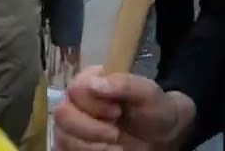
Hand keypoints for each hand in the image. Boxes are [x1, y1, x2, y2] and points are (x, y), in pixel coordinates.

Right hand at [53, 66, 189, 149]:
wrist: (161, 135)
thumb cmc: (154, 108)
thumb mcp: (147, 92)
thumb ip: (124, 84)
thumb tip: (93, 84)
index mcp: (93, 81)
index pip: (75, 88)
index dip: (94, 103)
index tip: (117, 111)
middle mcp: (77, 101)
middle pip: (63, 114)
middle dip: (92, 128)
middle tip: (116, 133)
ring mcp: (72, 124)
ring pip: (63, 136)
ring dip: (91, 145)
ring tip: (116, 144)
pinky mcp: (71, 144)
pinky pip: (63, 149)